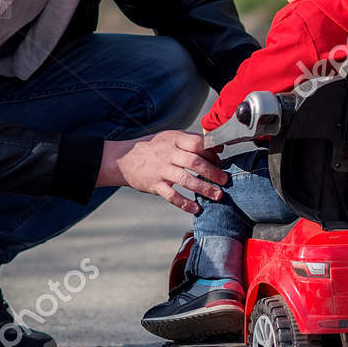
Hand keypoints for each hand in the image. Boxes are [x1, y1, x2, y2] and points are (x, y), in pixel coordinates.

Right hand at [97, 130, 228, 213]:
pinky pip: (171, 195)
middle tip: (225, 180)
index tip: (221, 160)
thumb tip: (218, 149)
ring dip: (203, 188)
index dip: (212, 151)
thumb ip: (191, 142)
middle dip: (212, 172)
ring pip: (185, 179)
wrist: (122, 159)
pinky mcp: (154, 185)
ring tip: (217, 196)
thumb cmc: (153, 148)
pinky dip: (184, 203)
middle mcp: (168, 154)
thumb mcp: (170, 138)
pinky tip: (196, 209)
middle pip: (194, 162)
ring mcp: (161, 170)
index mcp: (174, 139)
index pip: (197, 143)